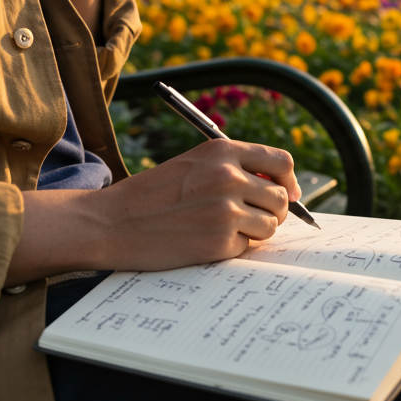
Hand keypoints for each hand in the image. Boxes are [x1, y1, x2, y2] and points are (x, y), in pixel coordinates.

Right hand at [94, 140, 299, 269]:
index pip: (281, 162)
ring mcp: (226, 211)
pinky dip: (232, 248)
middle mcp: (229, 177)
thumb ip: (233, 167)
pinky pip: (247, 247)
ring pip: (269, 226)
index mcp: (222, 152)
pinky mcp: (219, 242)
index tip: (288, 193)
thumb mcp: (193, 164)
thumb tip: (280, 187)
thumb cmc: (152, 194)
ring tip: (224, 230)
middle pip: (281, 198)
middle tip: (254, 219)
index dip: (289, 181)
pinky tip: (205, 241)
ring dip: (254, 231)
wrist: (111, 223)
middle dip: (273, 212)